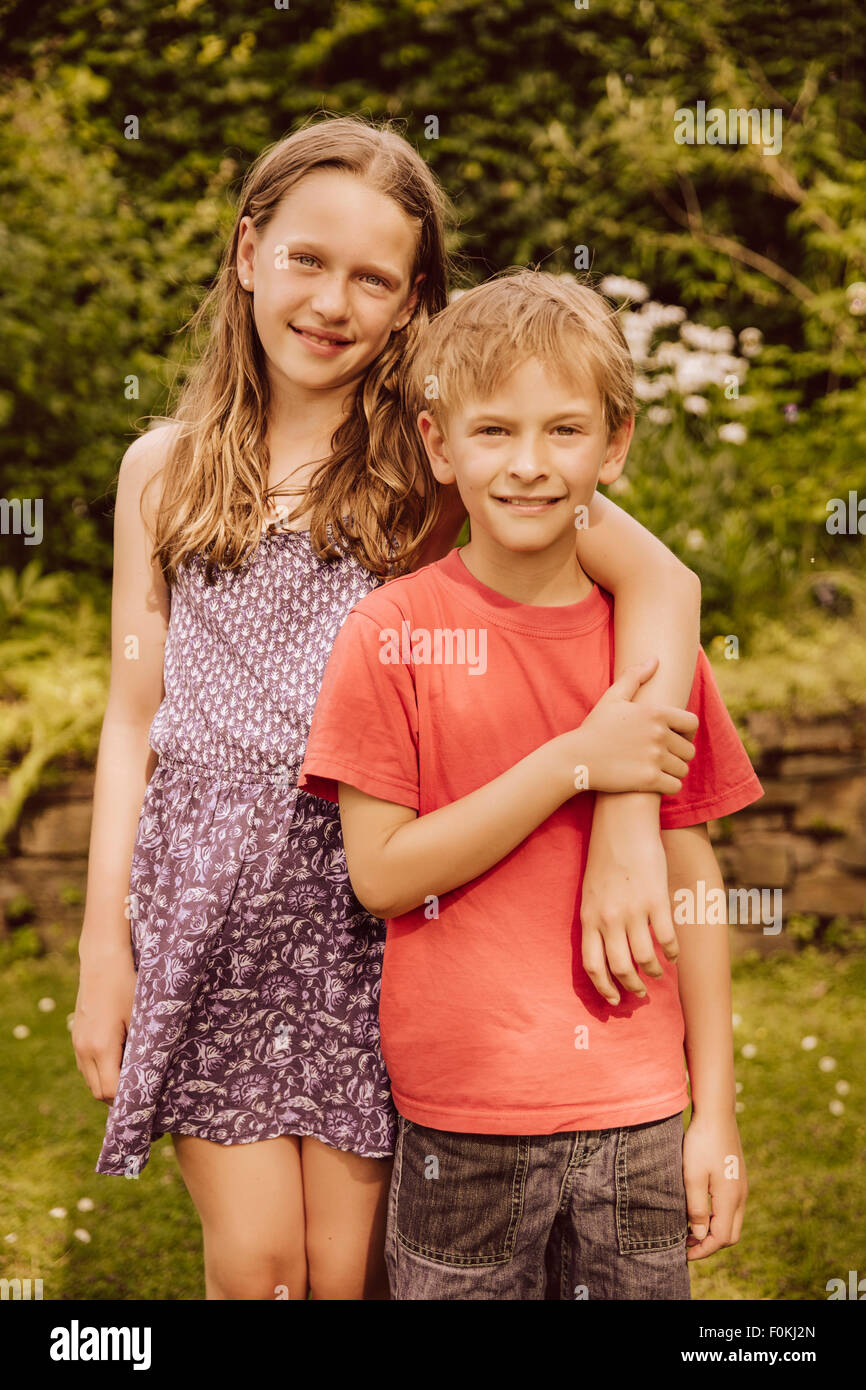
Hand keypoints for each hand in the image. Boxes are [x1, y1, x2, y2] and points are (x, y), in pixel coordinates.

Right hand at [72, 945, 136, 1102]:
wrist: (102, 962)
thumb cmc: (127, 986)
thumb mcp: (140, 1018)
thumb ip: (143, 1049)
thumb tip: (153, 1076)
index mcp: (101, 1047)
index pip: (110, 1091)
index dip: (129, 1098)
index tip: (149, 1095)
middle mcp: (84, 1050)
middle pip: (98, 1092)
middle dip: (119, 1096)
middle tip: (143, 1089)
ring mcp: (77, 1044)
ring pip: (91, 1081)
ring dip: (109, 1084)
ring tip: (133, 1073)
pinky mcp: (77, 1038)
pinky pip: (87, 1067)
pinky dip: (101, 1071)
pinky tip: (120, 1058)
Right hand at [569, 657, 698, 795]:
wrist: (576, 758)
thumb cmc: (595, 728)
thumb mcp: (612, 698)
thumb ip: (635, 676)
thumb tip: (655, 659)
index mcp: (656, 713)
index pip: (692, 723)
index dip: (687, 732)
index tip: (675, 738)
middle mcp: (659, 734)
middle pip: (689, 750)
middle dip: (679, 755)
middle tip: (662, 758)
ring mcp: (655, 758)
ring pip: (683, 769)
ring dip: (673, 772)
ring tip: (658, 770)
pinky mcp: (649, 780)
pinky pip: (675, 786)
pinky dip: (667, 786)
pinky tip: (654, 783)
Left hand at [580, 796, 678, 1003]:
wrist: (623, 821)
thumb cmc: (606, 853)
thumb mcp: (591, 888)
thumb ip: (597, 917)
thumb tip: (606, 945)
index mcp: (589, 916)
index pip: (592, 965)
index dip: (604, 988)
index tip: (614, 1001)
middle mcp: (609, 918)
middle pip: (620, 968)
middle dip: (632, 988)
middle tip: (640, 995)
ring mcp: (633, 910)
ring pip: (646, 959)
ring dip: (655, 973)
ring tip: (659, 975)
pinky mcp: (656, 900)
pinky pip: (667, 938)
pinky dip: (672, 953)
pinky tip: (674, 955)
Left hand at [682, 1111, 746, 1260]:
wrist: (717, 1113)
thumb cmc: (700, 1142)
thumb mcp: (692, 1176)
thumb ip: (696, 1208)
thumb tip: (700, 1236)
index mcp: (730, 1198)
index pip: (721, 1238)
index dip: (703, 1250)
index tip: (684, 1253)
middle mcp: (741, 1196)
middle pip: (730, 1235)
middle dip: (710, 1244)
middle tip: (686, 1244)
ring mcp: (742, 1187)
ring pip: (732, 1222)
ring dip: (714, 1230)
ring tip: (689, 1229)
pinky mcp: (738, 1178)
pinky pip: (732, 1208)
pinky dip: (718, 1217)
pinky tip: (700, 1209)